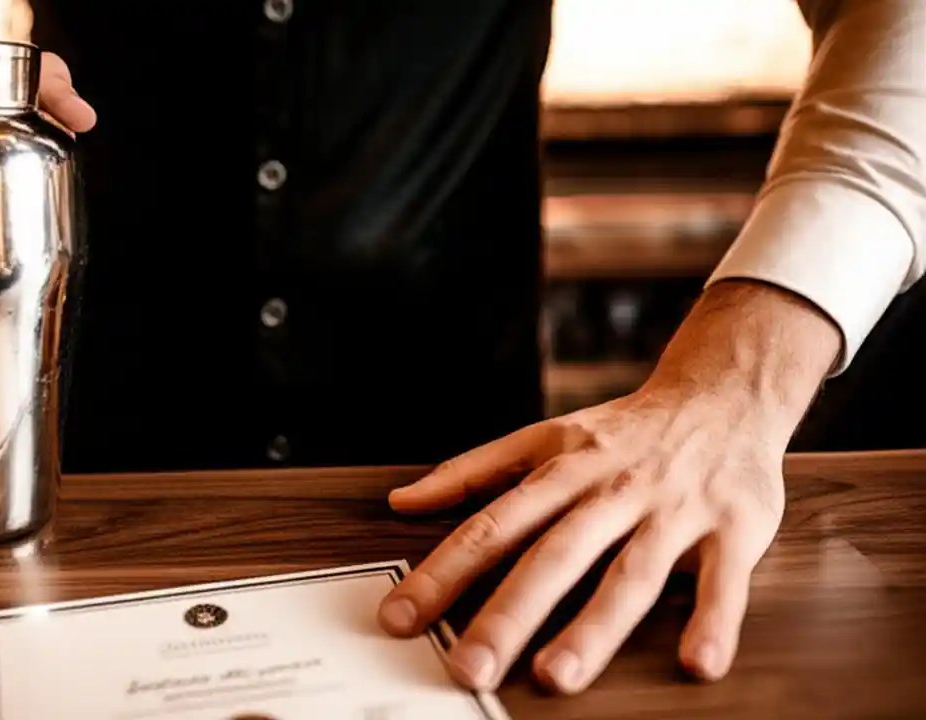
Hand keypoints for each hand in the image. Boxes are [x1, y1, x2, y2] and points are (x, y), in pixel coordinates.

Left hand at [377, 281, 841, 694]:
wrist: (726, 391)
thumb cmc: (623, 430)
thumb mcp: (543, 436)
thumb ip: (471, 471)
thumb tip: (401, 500)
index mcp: (561, 469)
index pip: (491, 525)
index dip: (442, 571)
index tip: (399, 618)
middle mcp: (611, 490)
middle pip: (552, 555)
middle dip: (508, 614)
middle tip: (468, 669)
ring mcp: (673, 510)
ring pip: (628, 574)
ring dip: (594, 627)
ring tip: (554, 677)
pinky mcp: (734, 529)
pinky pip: (723, 582)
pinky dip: (713, 622)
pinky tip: (697, 665)